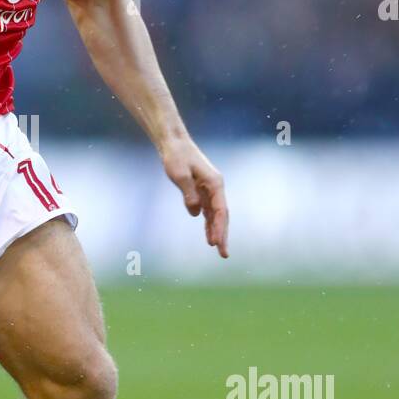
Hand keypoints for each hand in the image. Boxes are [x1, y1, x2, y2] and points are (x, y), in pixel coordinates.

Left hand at [161, 138, 228, 257]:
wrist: (174, 144)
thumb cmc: (176, 157)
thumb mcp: (180, 175)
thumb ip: (189, 193)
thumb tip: (196, 213)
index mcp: (215, 183)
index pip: (220, 211)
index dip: (219, 228)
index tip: (216, 243)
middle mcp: (216, 187)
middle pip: (222, 215)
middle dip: (223, 235)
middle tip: (224, 254)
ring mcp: (210, 189)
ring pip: (216, 215)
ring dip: (217, 231)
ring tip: (218, 249)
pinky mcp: (202, 190)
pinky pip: (208, 211)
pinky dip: (209, 223)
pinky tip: (209, 236)